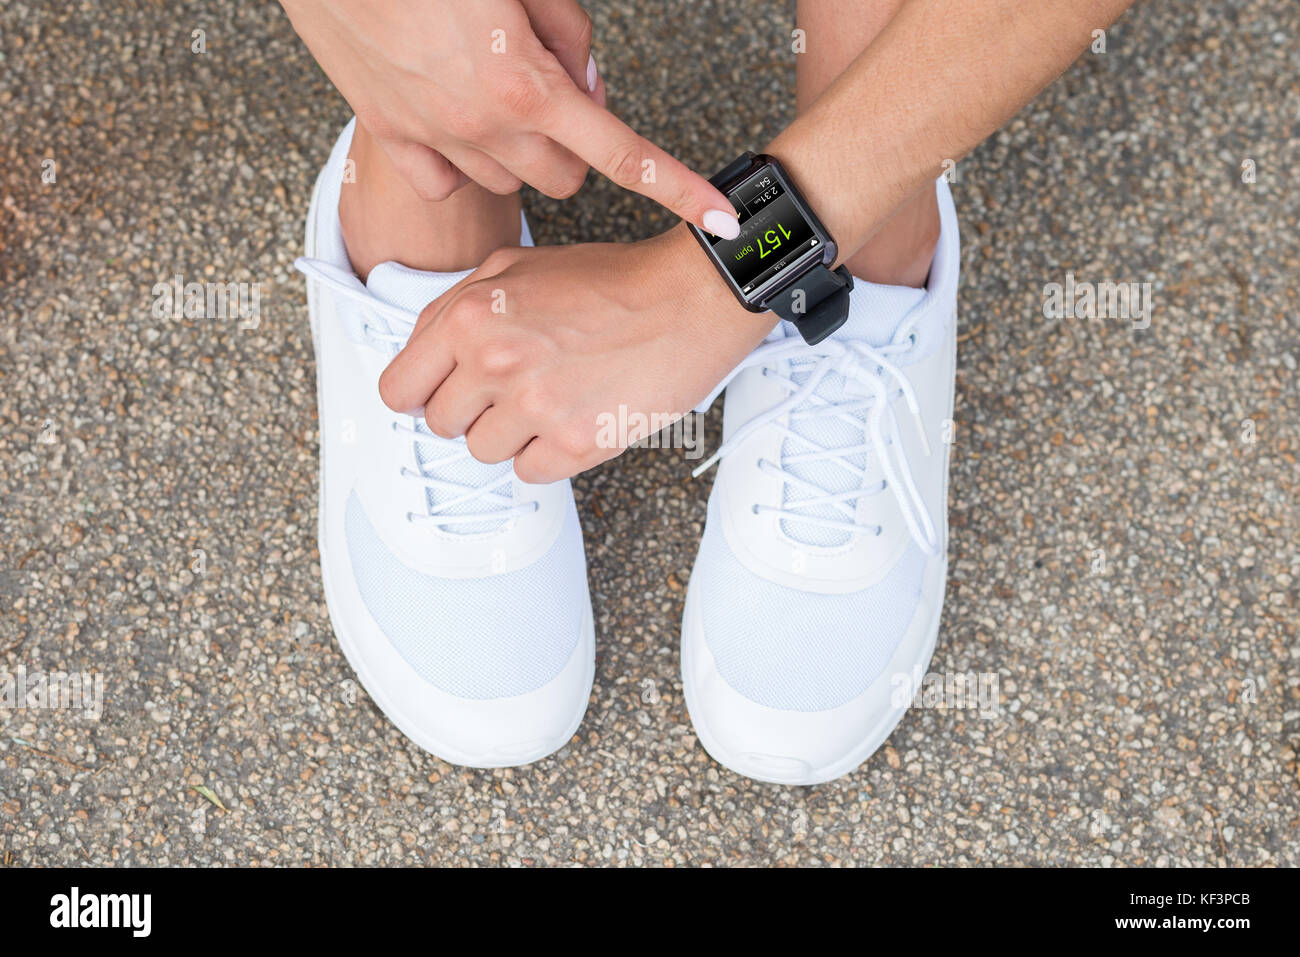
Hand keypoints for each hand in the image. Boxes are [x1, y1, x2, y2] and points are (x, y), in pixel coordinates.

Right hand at [278, 0, 739, 236]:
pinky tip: (453, 118)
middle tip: (555, 96)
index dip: (680, 189)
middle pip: (565, 178)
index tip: (720, 219)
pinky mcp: (387, 132)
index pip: (622, 154)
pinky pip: (444, 178)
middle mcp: (480, 124)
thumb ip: (569, 36)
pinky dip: (460, 159)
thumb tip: (589, 85)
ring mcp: (431, 135)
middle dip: (575, 147)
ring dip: (519, 151)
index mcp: (525, 85)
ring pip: (508, 181)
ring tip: (495, 90)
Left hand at [377, 228, 771, 482]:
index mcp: (470, 318)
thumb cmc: (610, 281)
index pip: (399, 389)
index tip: (438, 395)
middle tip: (512, 388)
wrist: (689, 299)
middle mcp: (496, 364)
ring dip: (511, 432)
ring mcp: (536, 408)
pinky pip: (530, 472)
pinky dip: (547, 454)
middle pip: (442, 425)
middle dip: (471, 409)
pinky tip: (575, 416)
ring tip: (551, 397)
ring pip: (484, 452)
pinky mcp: (577, 443)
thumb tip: (421, 359)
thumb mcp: (515, 267)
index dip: (419, 395)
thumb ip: (455, 309)